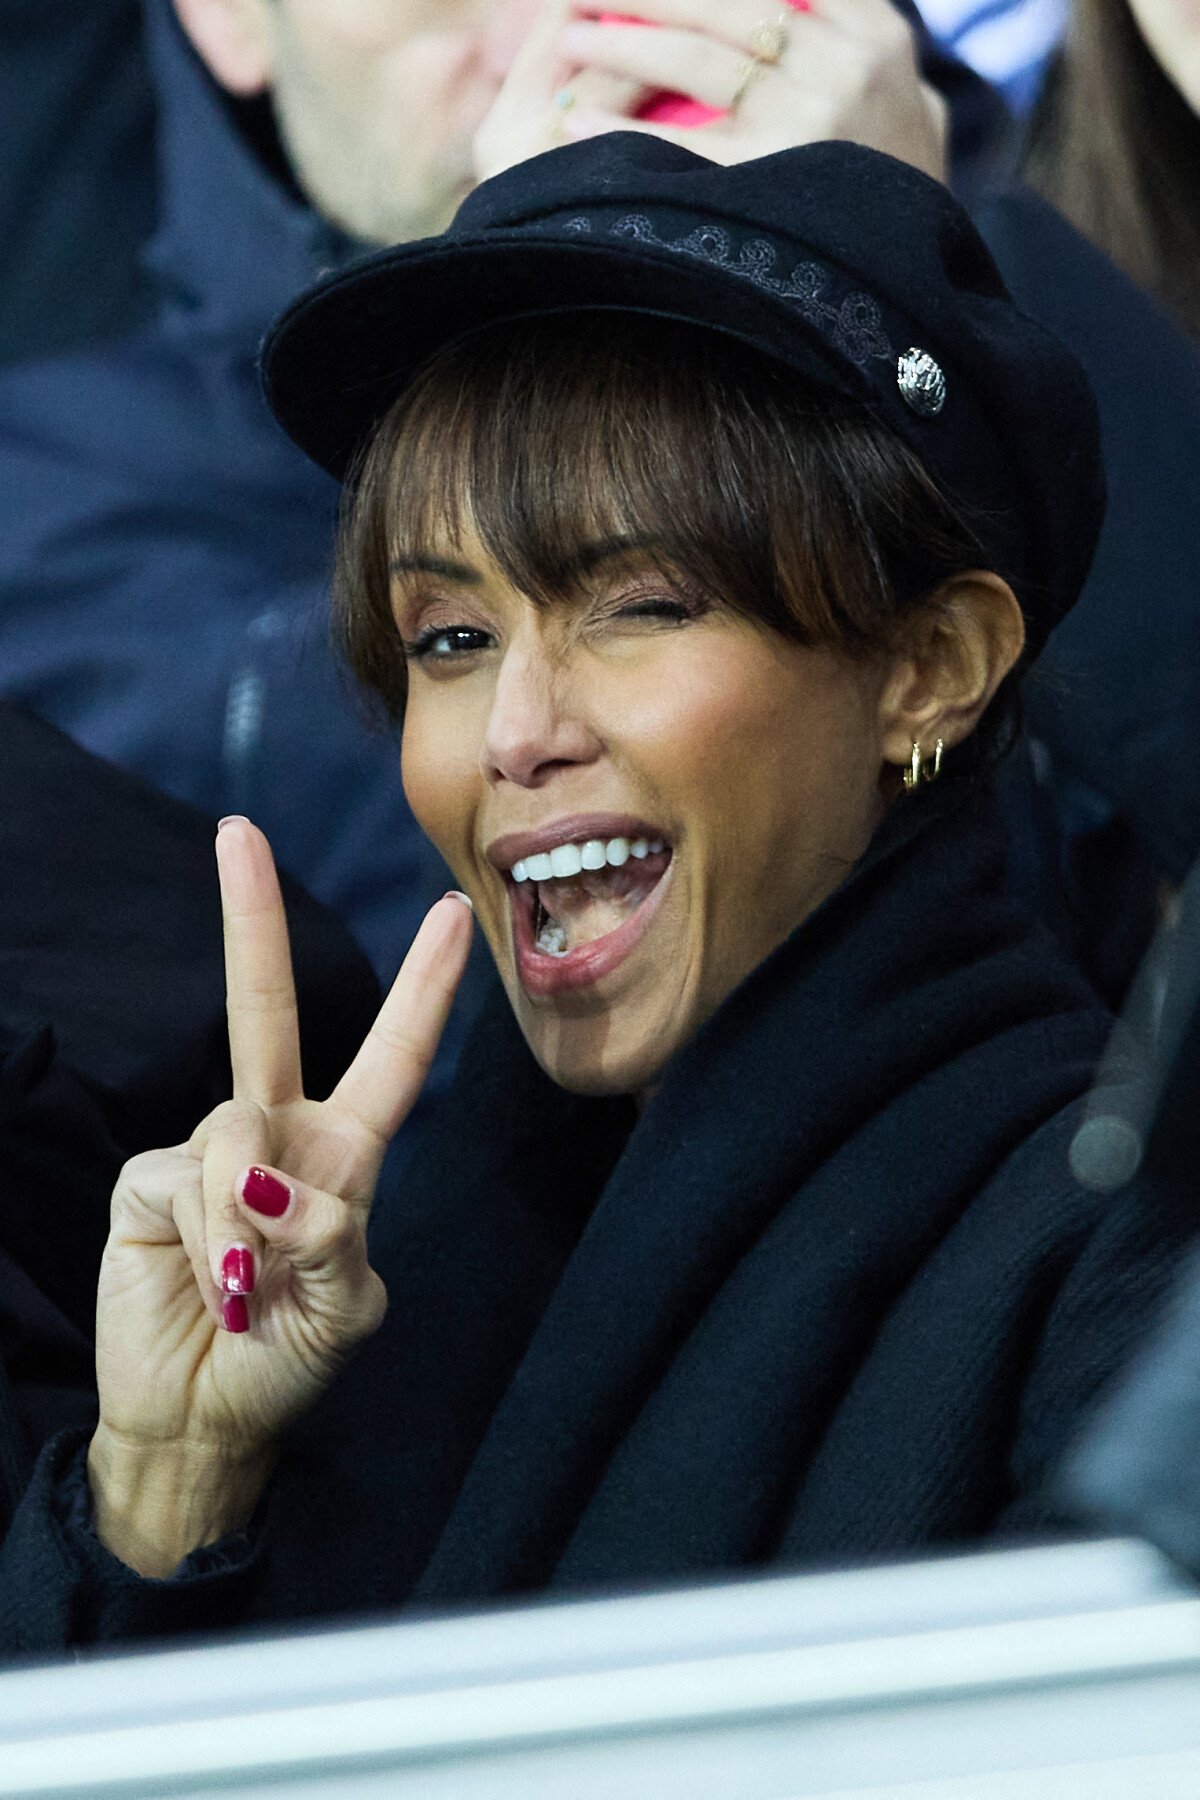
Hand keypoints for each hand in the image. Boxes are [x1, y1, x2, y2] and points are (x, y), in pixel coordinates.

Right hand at [88, 819, 472, 1576]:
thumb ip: (335, 1236)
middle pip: (267, 1009)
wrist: (200, 1423)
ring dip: (255, 1222)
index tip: (447, 912)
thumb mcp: (348, 1310)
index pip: (391, 1055)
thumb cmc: (287, 1365)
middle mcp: (278, 1134)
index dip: (421, 987)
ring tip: (250, 1293)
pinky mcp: (150, 1179)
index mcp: (344, 1155)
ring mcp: (210, 1152)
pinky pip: (194, 1178)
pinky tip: (216, 1284)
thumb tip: (274, 1174)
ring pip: (242, 1134)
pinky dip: (218, 1234)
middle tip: (237, 831)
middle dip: (252, 920)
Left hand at [475, 0, 946, 186]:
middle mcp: (846, 64)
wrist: (920, 285)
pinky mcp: (776, 179)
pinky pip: (684, 145)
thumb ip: (859, 43)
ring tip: (571, 38)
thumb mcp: (908, 102)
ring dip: (625, 43)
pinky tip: (576, 121)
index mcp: (878, 34)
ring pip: (700, 59)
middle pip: (728, 4)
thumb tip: (799, 10)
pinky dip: (623, 130)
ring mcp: (812, 119)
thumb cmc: (899, 192)